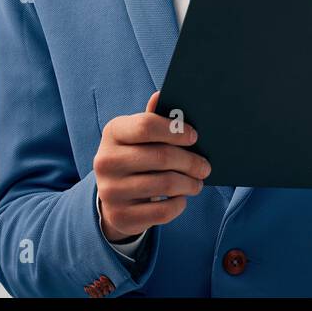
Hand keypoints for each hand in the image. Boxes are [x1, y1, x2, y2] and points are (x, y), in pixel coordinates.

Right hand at [94, 90, 210, 242]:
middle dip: (191, 161)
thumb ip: (153, 118)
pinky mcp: (120, 216)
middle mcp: (105, 161)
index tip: (195, 137)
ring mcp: (110, 191)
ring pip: (165, 184)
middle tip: (206, 167)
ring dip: (190, 183)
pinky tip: (181, 198)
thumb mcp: (140, 135)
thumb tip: (162, 94)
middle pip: (161, 156)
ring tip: (198, 182)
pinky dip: (178, 204)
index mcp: (113, 132)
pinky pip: (162, 211)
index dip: (176, 130)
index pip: (146, 125)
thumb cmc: (136, 156)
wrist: (113, 197)